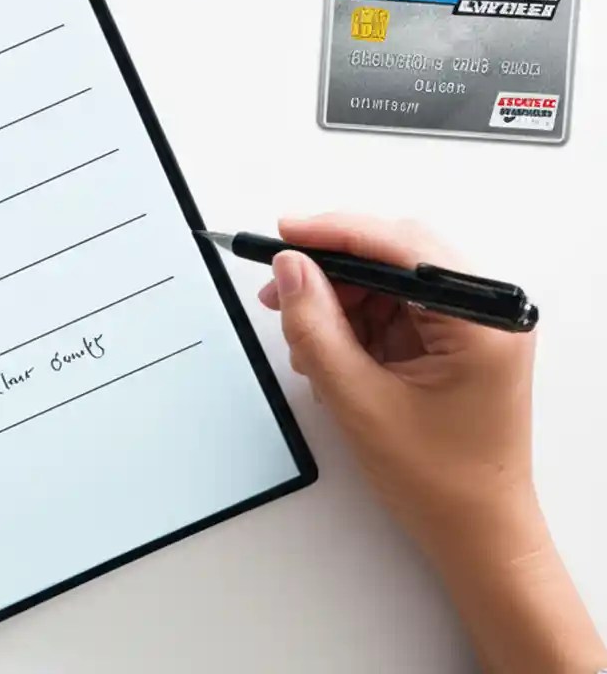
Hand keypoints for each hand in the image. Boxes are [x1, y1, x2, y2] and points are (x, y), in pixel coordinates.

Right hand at [259, 214, 603, 672]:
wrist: (476, 531)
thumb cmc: (440, 480)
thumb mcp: (360, 401)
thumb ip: (318, 329)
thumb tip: (290, 269)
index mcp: (482, 320)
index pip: (402, 246)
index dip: (336, 233)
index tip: (284, 234)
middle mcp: (486, 310)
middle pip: (395, 256)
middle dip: (330, 270)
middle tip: (278, 287)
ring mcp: (471, 325)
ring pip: (388, 282)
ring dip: (338, 302)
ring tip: (301, 339)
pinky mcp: (453, 341)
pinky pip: (393, 310)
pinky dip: (354, 324)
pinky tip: (327, 352)